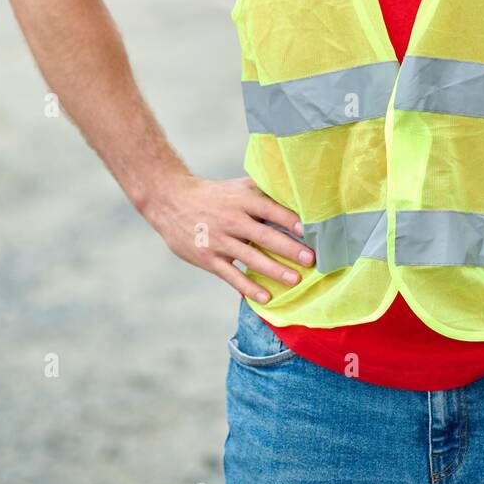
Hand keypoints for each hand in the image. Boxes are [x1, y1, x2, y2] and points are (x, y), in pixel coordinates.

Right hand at [141, 174, 314, 302]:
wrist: (171, 201)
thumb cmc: (213, 194)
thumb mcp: (237, 186)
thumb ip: (262, 190)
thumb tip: (294, 194)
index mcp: (242, 199)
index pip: (270, 209)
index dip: (290, 219)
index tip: (310, 230)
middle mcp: (232, 219)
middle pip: (264, 235)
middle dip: (289, 248)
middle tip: (311, 259)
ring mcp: (219, 240)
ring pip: (250, 257)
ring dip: (274, 270)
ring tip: (295, 280)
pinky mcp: (208, 258)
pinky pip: (231, 275)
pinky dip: (248, 287)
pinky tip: (265, 297)